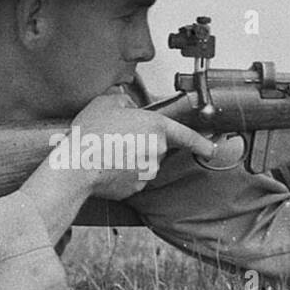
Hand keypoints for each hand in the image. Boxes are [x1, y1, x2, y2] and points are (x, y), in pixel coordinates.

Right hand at [64, 86, 216, 199]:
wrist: (77, 166)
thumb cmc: (91, 135)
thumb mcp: (106, 103)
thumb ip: (124, 101)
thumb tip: (127, 107)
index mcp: (156, 127)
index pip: (187, 135)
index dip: (202, 142)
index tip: (212, 148)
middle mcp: (157, 151)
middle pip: (156, 146)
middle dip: (140, 142)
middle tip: (116, 138)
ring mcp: (147, 171)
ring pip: (143, 161)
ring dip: (130, 156)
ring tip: (107, 150)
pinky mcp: (135, 188)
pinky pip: (132, 176)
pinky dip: (121, 171)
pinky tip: (106, 164)